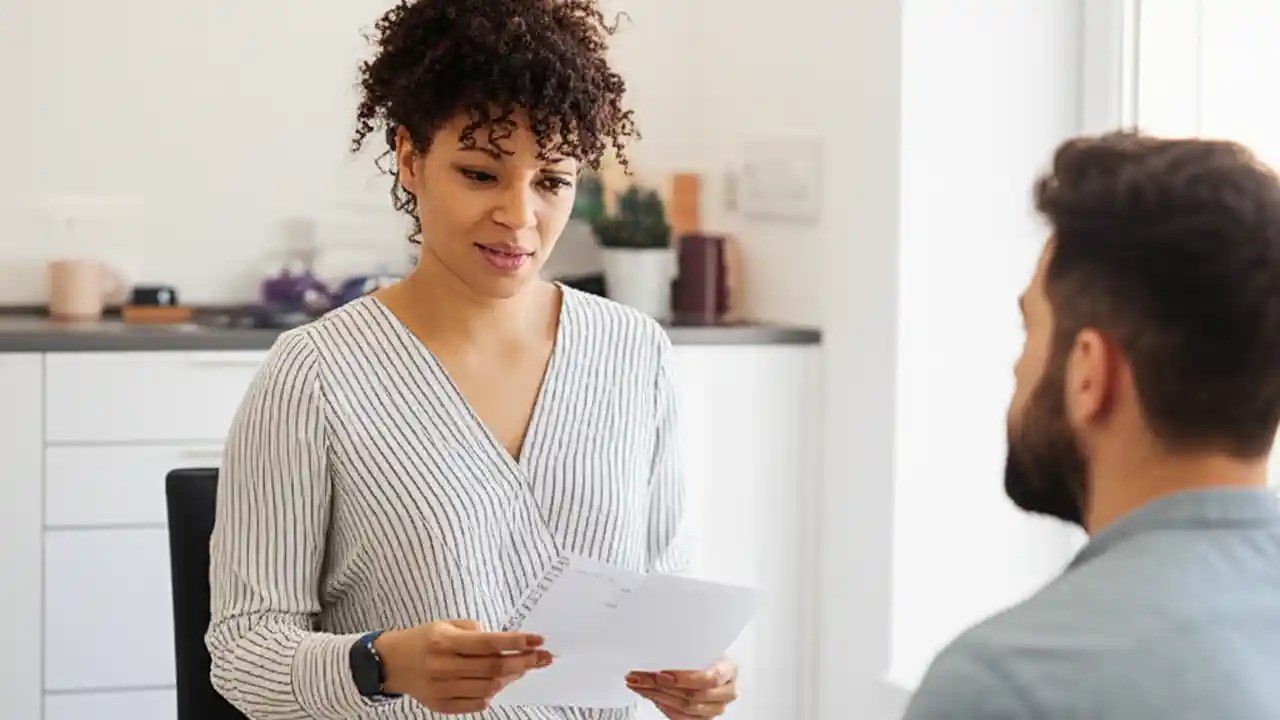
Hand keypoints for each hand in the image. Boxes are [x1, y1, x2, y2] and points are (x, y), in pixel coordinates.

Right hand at [376, 619, 551, 714]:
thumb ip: (475, 631)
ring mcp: (442, 688)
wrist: (390, 662)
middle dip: (523, 662)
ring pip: (488, 688)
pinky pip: (476, 704)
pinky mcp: (440, 705)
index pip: (489, 643)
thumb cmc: (423, 639)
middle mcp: (443, 665)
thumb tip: (505, 644)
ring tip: (522, 669)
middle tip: (542, 657)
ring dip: (511, 679)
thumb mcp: (446, 624)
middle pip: (493, 668)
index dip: (517, 642)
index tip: (538, 640)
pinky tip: (498, 684)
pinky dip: (492, 695)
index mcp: (445, 641)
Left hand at [625, 658, 737, 718]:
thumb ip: (686, 650)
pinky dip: (664, 707)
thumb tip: (655, 648)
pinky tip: (652, 696)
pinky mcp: (705, 717)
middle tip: (641, 678)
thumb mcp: (703, 646)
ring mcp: (716, 707)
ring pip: (686, 708)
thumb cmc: (709, 655)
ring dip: (658, 696)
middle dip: (662, 687)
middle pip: (693, 695)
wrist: (717, 666)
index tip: (660, 673)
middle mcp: (726, 691)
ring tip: (641, 685)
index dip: (684, 678)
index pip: (710, 678)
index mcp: (729, 669)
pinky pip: (683, 717)